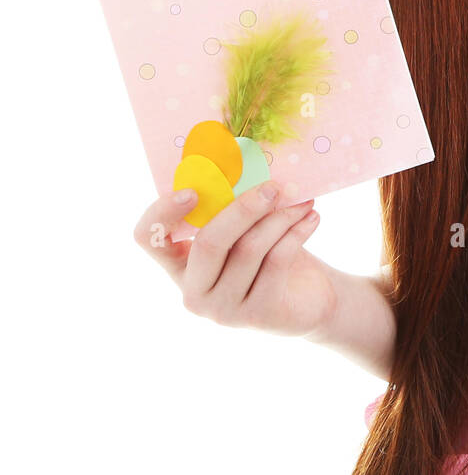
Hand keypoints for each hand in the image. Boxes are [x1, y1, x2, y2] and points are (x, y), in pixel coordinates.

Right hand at [133, 183, 338, 338]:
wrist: (310, 299)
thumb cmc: (271, 253)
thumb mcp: (247, 228)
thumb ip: (233, 205)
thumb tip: (247, 159)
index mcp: (180, 264)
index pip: (149, 238)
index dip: (162, 212)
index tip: (193, 190)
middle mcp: (193, 291)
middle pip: (208, 243)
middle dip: (243, 208)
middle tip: (274, 186)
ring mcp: (222, 309)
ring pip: (248, 249)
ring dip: (280, 217)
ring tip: (304, 199)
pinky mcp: (257, 315)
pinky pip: (276, 262)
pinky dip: (296, 233)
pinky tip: (312, 217)